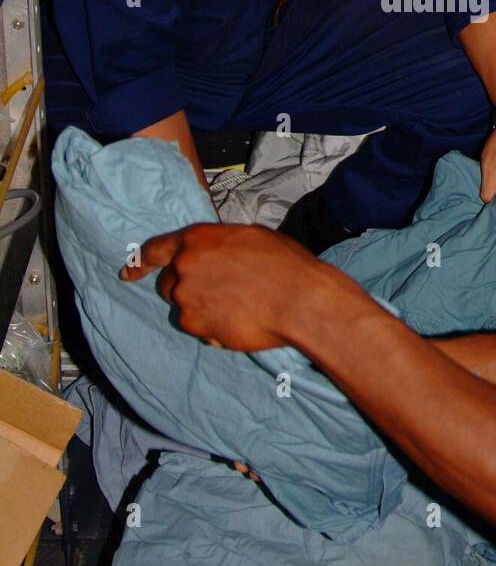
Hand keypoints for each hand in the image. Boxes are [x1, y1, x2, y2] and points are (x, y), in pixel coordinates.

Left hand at [121, 222, 319, 351]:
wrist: (297, 300)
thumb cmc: (283, 264)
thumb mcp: (247, 237)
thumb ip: (217, 245)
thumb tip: (212, 255)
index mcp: (195, 239)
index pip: (154, 249)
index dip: (138, 262)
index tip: (127, 271)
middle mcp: (184, 268)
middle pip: (168, 284)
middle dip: (186, 287)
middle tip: (219, 289)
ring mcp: (187, 300)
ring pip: (185, 308)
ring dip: (203, 308)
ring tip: (239, 304)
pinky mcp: (196, 327)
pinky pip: (199, 329)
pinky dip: (213, 327)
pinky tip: (240, 319)